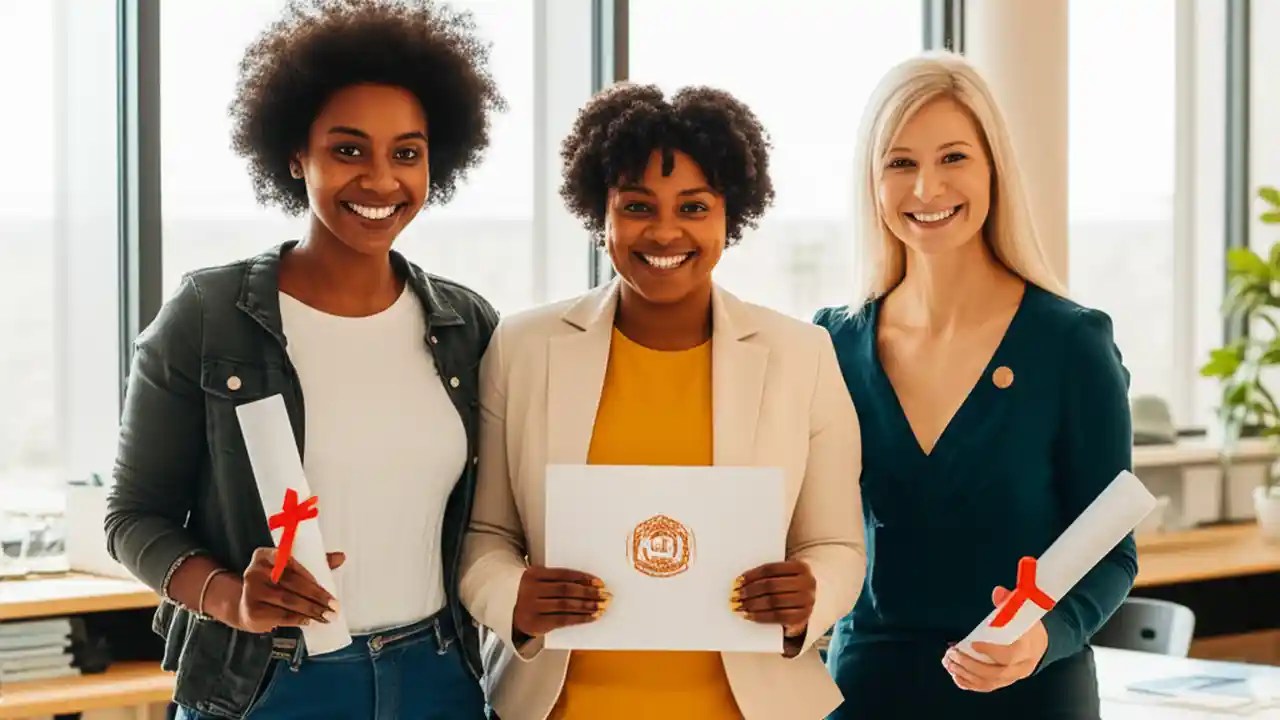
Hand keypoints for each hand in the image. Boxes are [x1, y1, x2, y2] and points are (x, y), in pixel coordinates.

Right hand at [227, 548, 343, 633]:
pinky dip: (298, 618)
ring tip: (327, 616)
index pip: (292, 563)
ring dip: (311, 610)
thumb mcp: (290, 570)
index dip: (312, 578)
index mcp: (266, 555)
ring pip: (288, 600)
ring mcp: (251, 592)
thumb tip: (341, 557)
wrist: (245, 606)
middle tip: (334, 607)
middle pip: (292, 583)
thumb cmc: (274, 585)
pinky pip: (281, 615)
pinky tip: (310, 620)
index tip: (331, 591)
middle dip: (317, 597)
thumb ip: (314, 563)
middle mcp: (255, 571)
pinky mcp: (252, 611)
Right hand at [512, 567, 608, 638]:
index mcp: (533, 574)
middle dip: (589, 593)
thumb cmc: (530, 591)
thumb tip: (590, 585)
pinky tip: (592, 617)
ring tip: (602, 606)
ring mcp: (531, 607)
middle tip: (606, 595)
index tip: (600, 582)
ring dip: (587, 606)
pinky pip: (562, 620)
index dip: (583, 578)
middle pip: (566, 590)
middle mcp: (530, 590)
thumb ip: (557, 580)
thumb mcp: (539, 580)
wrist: (504, 609)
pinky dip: (580, 618)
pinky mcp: (535, 623)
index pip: (563, 574)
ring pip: (566, 606)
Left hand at [731, 561, 815, 638]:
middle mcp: (807, 583)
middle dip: (750, 590)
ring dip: (753, 604)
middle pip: (771, 585)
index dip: (752, 575)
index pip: (771, 569)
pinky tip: (749, 615)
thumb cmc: (788, 585)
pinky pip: (778, 616)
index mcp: (801, 567)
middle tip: (735, 595)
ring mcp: (807, 601)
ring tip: (739, 605)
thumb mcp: (783, 575)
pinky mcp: (803, 617)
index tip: (738, 581)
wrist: (806, 600)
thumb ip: (767, 575)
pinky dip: (760, 616)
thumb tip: (740, 581)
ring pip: (774, 601)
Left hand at [942, 586, 1048, 691]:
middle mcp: (1021, 667)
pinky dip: (969, 683)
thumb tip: (997, 592)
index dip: (990, 651)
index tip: (972, 643)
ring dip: (965, 674)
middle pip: (996, 673)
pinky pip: (986, 687)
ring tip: (949, 663)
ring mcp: (1012, 678)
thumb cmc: (1028, 627)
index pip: (1010, 655)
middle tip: (953, 654)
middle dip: (971, 665)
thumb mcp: (1024, 614)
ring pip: (988, 683)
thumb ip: (1009, 603)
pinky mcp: (1004, 682)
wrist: (1041, 644)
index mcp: (1028, 649)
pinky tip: (955, 675)